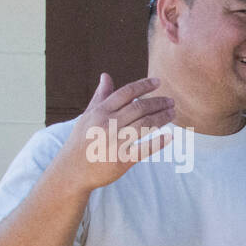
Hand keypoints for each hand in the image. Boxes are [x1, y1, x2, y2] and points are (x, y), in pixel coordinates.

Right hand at [57, 74, 175, 191]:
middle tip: (171, 101)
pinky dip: (159, 142)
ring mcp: (115, 142)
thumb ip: (100, 97)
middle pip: (139, 108)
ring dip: (162, 118)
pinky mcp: (122, 160)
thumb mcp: (87, 116)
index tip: (158, 82)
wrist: (72, 170)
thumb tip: (106, 76)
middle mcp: (108, 124)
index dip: (144, 85)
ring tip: (172, 113)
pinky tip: (170, 136)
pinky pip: (144, 149)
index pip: (126, 93)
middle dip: (158, 103)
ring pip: (145, 125)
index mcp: (100, 112)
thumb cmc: (81, 140)